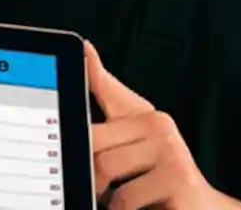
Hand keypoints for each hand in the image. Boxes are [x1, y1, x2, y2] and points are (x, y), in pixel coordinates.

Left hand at [85, 42, 240, 209]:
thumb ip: (105, 92)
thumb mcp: (131, 134)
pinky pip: (126, 199)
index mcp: (148, 117)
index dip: (80, 136)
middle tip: (102, 187)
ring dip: (107, 196)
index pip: (96, 119)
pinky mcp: (178, 182)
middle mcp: (162, 129)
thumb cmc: (160, 176)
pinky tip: (139, 208)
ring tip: (124, 199)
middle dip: (91, 172)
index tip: (63, 132)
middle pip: (95, 145)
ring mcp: (172, 154)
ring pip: (106, 172)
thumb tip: (86, 46)